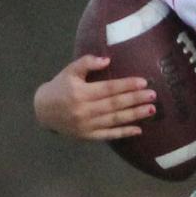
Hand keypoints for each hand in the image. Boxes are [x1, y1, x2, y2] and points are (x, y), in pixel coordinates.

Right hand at [33, 55, 155, 140]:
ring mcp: (87, 125)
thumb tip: (107, 60)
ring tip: (151, 110)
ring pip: (115, 120)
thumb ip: (87, 63)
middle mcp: (85, 110)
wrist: (43, 111)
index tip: (143, 82)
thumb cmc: (59, 87)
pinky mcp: (88, 136)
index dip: (127, 85)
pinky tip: (138, 129)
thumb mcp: (69, 71)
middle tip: (153, 95)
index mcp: (81, 93)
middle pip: (115, 104)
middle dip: (135, 99)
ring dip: (134, 115)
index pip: (109, 88)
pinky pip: (108, 135)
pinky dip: (123, 133)